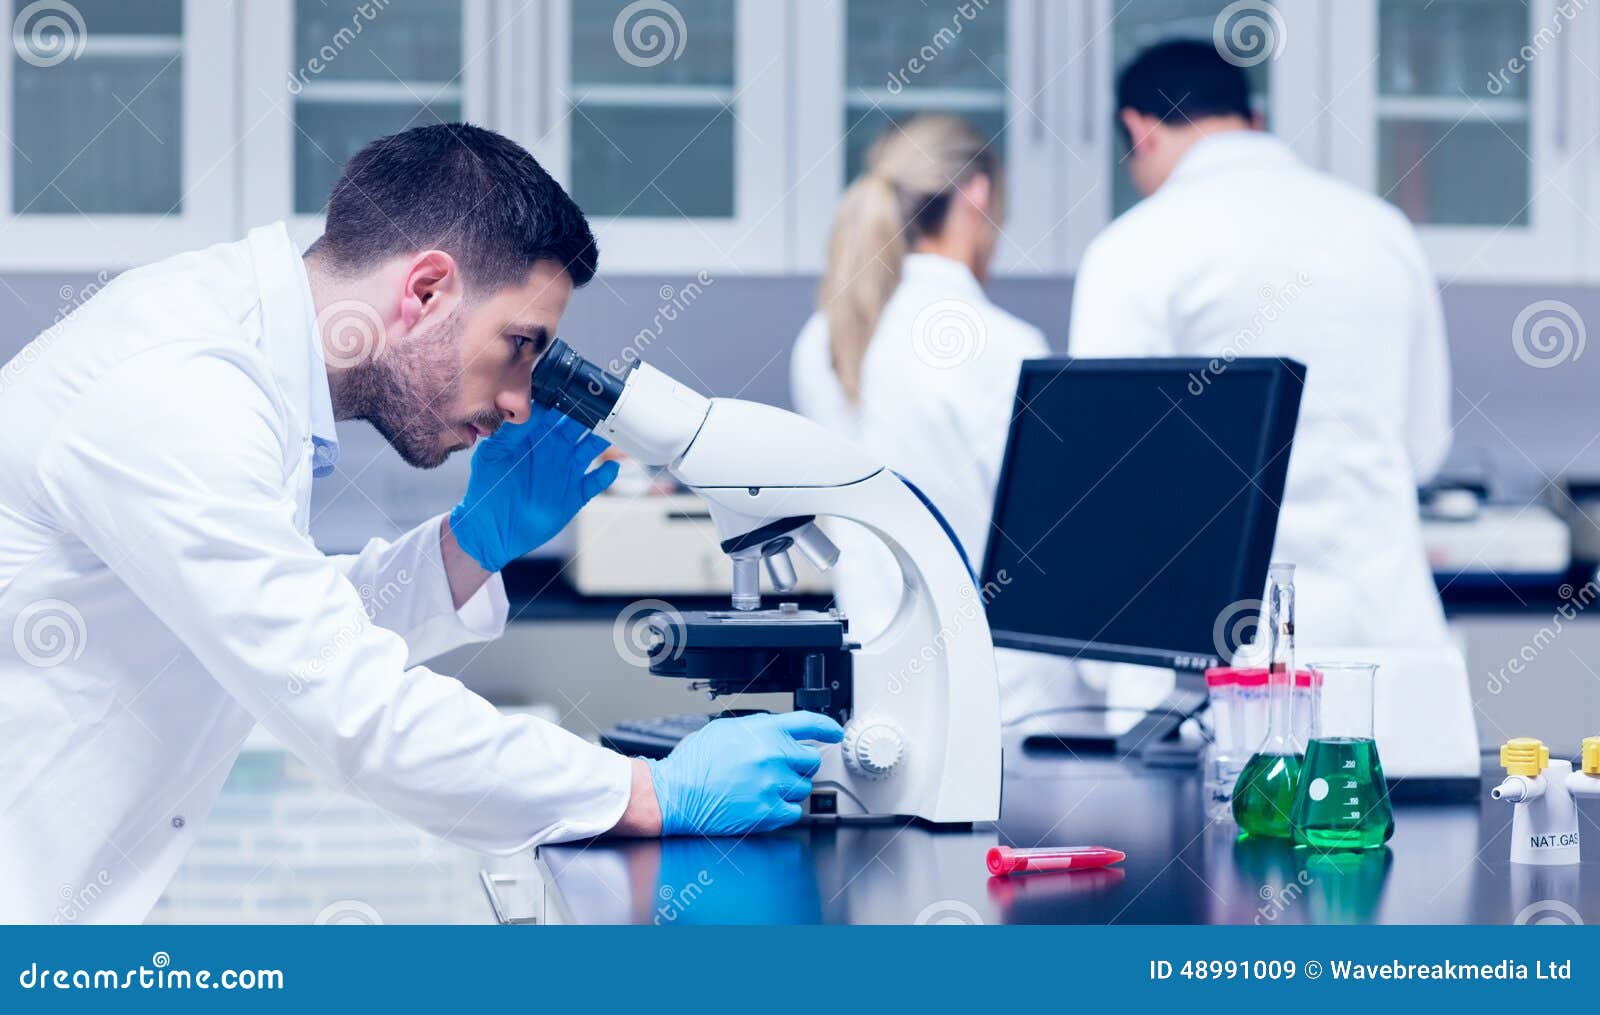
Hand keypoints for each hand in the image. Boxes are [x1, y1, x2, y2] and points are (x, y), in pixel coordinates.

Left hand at [447, 407, 619, 572]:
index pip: (555, 410)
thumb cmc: (487, 489)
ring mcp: (567, 471)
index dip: (566, 397)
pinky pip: (597, 480)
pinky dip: (606, 474)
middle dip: (591, 412)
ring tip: (616, 427)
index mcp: (535, 437)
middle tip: (603, 398)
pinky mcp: (575, 494)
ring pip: (592, 448)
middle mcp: (554, 450)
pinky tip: (610, 467)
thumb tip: (531, 407)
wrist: (492, 530)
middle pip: (579, 424)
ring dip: (603, 438)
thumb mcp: (494, 454)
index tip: (577, 384)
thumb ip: (512, 431)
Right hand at [646, 712, 844, 836]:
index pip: (809, 723)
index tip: (834, 732)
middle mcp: (773, 756)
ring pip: (803, 787)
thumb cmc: (695, 764)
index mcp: (764, 732)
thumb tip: (778, 732)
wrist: (677, 794)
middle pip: (811, 760)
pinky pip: (794, 811)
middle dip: (799, 764)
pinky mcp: (768, 812)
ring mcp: (773, 785)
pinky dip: (783, 810)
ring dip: (789, 788)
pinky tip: (763, 803)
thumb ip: (758, 728)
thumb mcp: (725, 729)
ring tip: (762, 787)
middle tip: (780, 769)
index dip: (827, 726)